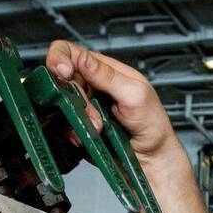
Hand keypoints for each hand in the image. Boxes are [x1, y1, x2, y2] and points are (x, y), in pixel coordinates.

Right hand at [44, 40, 179, 164]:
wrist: (151, 158)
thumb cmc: (152, 124)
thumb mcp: (135, 94)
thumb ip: (107, 76)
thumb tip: (83, 59)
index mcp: (104, 70)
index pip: (71, 53)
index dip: (60, 58)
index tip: (63, 73)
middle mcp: (90, 87)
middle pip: (62, 81)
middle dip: (77, 98)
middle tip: (95, 113)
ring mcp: (83, 108)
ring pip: (61, 106)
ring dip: (78, 119)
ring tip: (99, 129)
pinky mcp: (79, 128)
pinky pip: (64, 127)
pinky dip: (74, 133)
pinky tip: (91, 137)